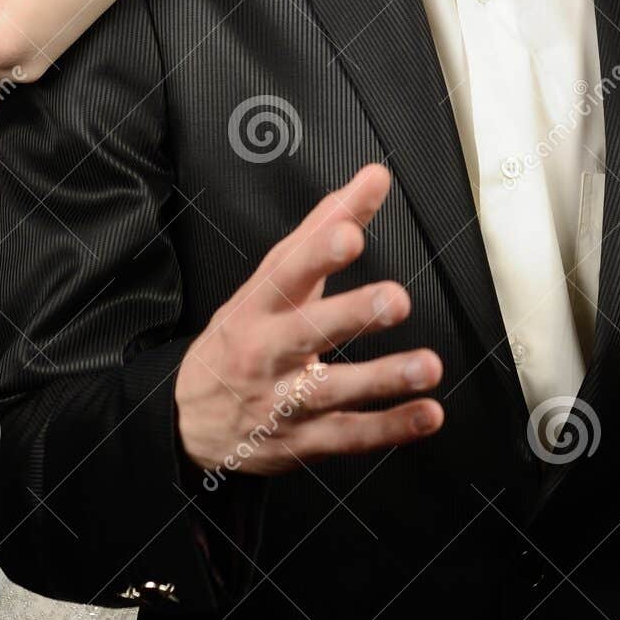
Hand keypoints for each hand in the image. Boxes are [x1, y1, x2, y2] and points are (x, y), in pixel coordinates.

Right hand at [175, 163, 443, 473]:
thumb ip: (326, 228)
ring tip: (428, 366)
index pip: (286, 273)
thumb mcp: (271, 281)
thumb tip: (375, 178)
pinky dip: (390, 428)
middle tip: (395, 299)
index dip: (318, 252)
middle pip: (306, 331)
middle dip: (351, 314)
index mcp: (258, 305)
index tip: (350, 234)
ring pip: (332, 391)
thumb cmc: (243, 336)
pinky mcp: (301, 442)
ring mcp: (281, 401)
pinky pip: (348, 437)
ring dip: (383, 379)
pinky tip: (427, 413)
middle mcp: (266, 352)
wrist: (191, 421)